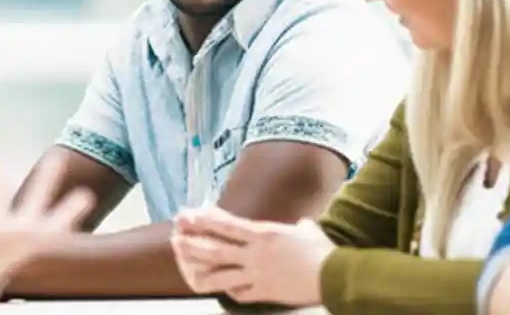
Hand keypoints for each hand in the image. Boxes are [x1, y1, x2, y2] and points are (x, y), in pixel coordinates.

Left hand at [171, 207, 333, 306]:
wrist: (333, 275)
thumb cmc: (321, 250)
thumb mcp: (307, 230)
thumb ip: (299, 226)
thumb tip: (302, 224)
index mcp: (262, 234)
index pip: (226, 225)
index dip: (204, 220)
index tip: (188, 215)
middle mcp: (255, 254)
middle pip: (216, 250)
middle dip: (193, 245)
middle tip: (176, 241)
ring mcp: (258, 275)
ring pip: (222, 274)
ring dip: (202, 272)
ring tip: (188, 272)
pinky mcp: (265, 293)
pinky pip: (241, 294)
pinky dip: (231, 291)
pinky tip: (224, 289)